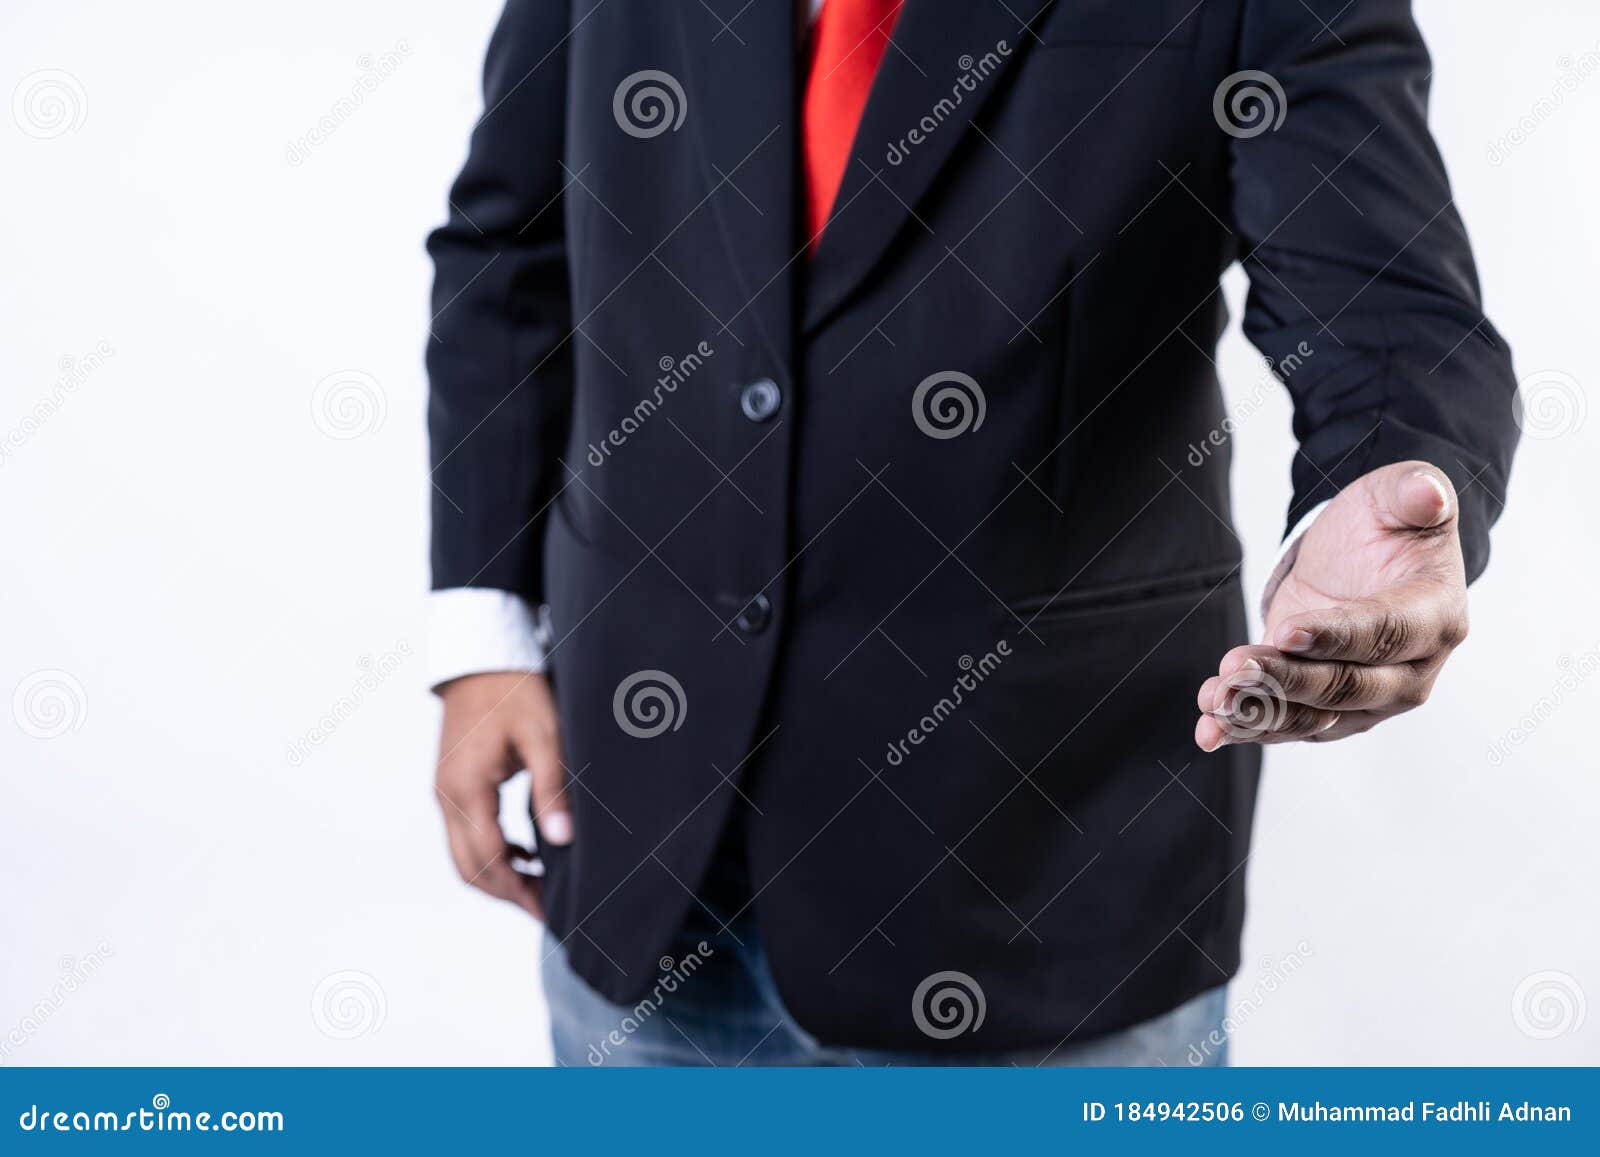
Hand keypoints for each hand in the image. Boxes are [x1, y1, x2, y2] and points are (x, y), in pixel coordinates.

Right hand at [435, 671, 571, 918]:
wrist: (480, 658)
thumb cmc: (515, 691)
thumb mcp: (545, 735)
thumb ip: (552, 787)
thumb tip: (563, 839)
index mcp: (467, 788)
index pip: (490, 859)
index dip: (519, 890)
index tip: (549, 909)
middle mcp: (447, 796)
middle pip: (470, 867)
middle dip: (507, 893)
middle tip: (547, 907)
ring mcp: (444, 791)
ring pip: (463, 854)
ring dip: (498, 875)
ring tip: (540, 884)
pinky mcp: (450, 784)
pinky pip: (464, 833)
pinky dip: (491, 852)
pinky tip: (526, 851)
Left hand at [1196, 460, 1468, 749]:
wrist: (1366, 554)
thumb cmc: (1388, 523)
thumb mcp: (1400, 493)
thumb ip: (1415, 491)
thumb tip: (1428, 494)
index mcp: (1437, 617)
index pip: (1387, 633)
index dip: (1337, 636)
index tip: (1285, 631)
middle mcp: (1412, 670)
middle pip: (1347, 686)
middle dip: (1287, 681)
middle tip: (1235, 669)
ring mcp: (1370, 697)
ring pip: (1315, 716)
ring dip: (1261, 714)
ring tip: (1215, 701)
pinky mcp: (1330, 708)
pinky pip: (1291, 725)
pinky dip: (1250, 728)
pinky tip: (1209, 729)